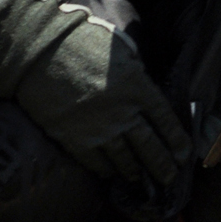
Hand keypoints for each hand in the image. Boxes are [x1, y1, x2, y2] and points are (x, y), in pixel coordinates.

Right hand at [0, 0, 189, 184]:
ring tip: (140, 179)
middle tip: (168, 178)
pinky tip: (111, 173)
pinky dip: (106, 170)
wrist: (37, 50)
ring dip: (134, 172)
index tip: (183, 155)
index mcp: (139, 89)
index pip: (167, 122)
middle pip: (150, 148)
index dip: (178, 142)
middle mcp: (123, 113)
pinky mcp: (73, 138)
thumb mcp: (123, 52)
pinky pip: (95, 162)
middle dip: (162, 167)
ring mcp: (98, 129)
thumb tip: (148, 98)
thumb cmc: (82, 42)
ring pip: (124, 160)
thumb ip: (138, 78)